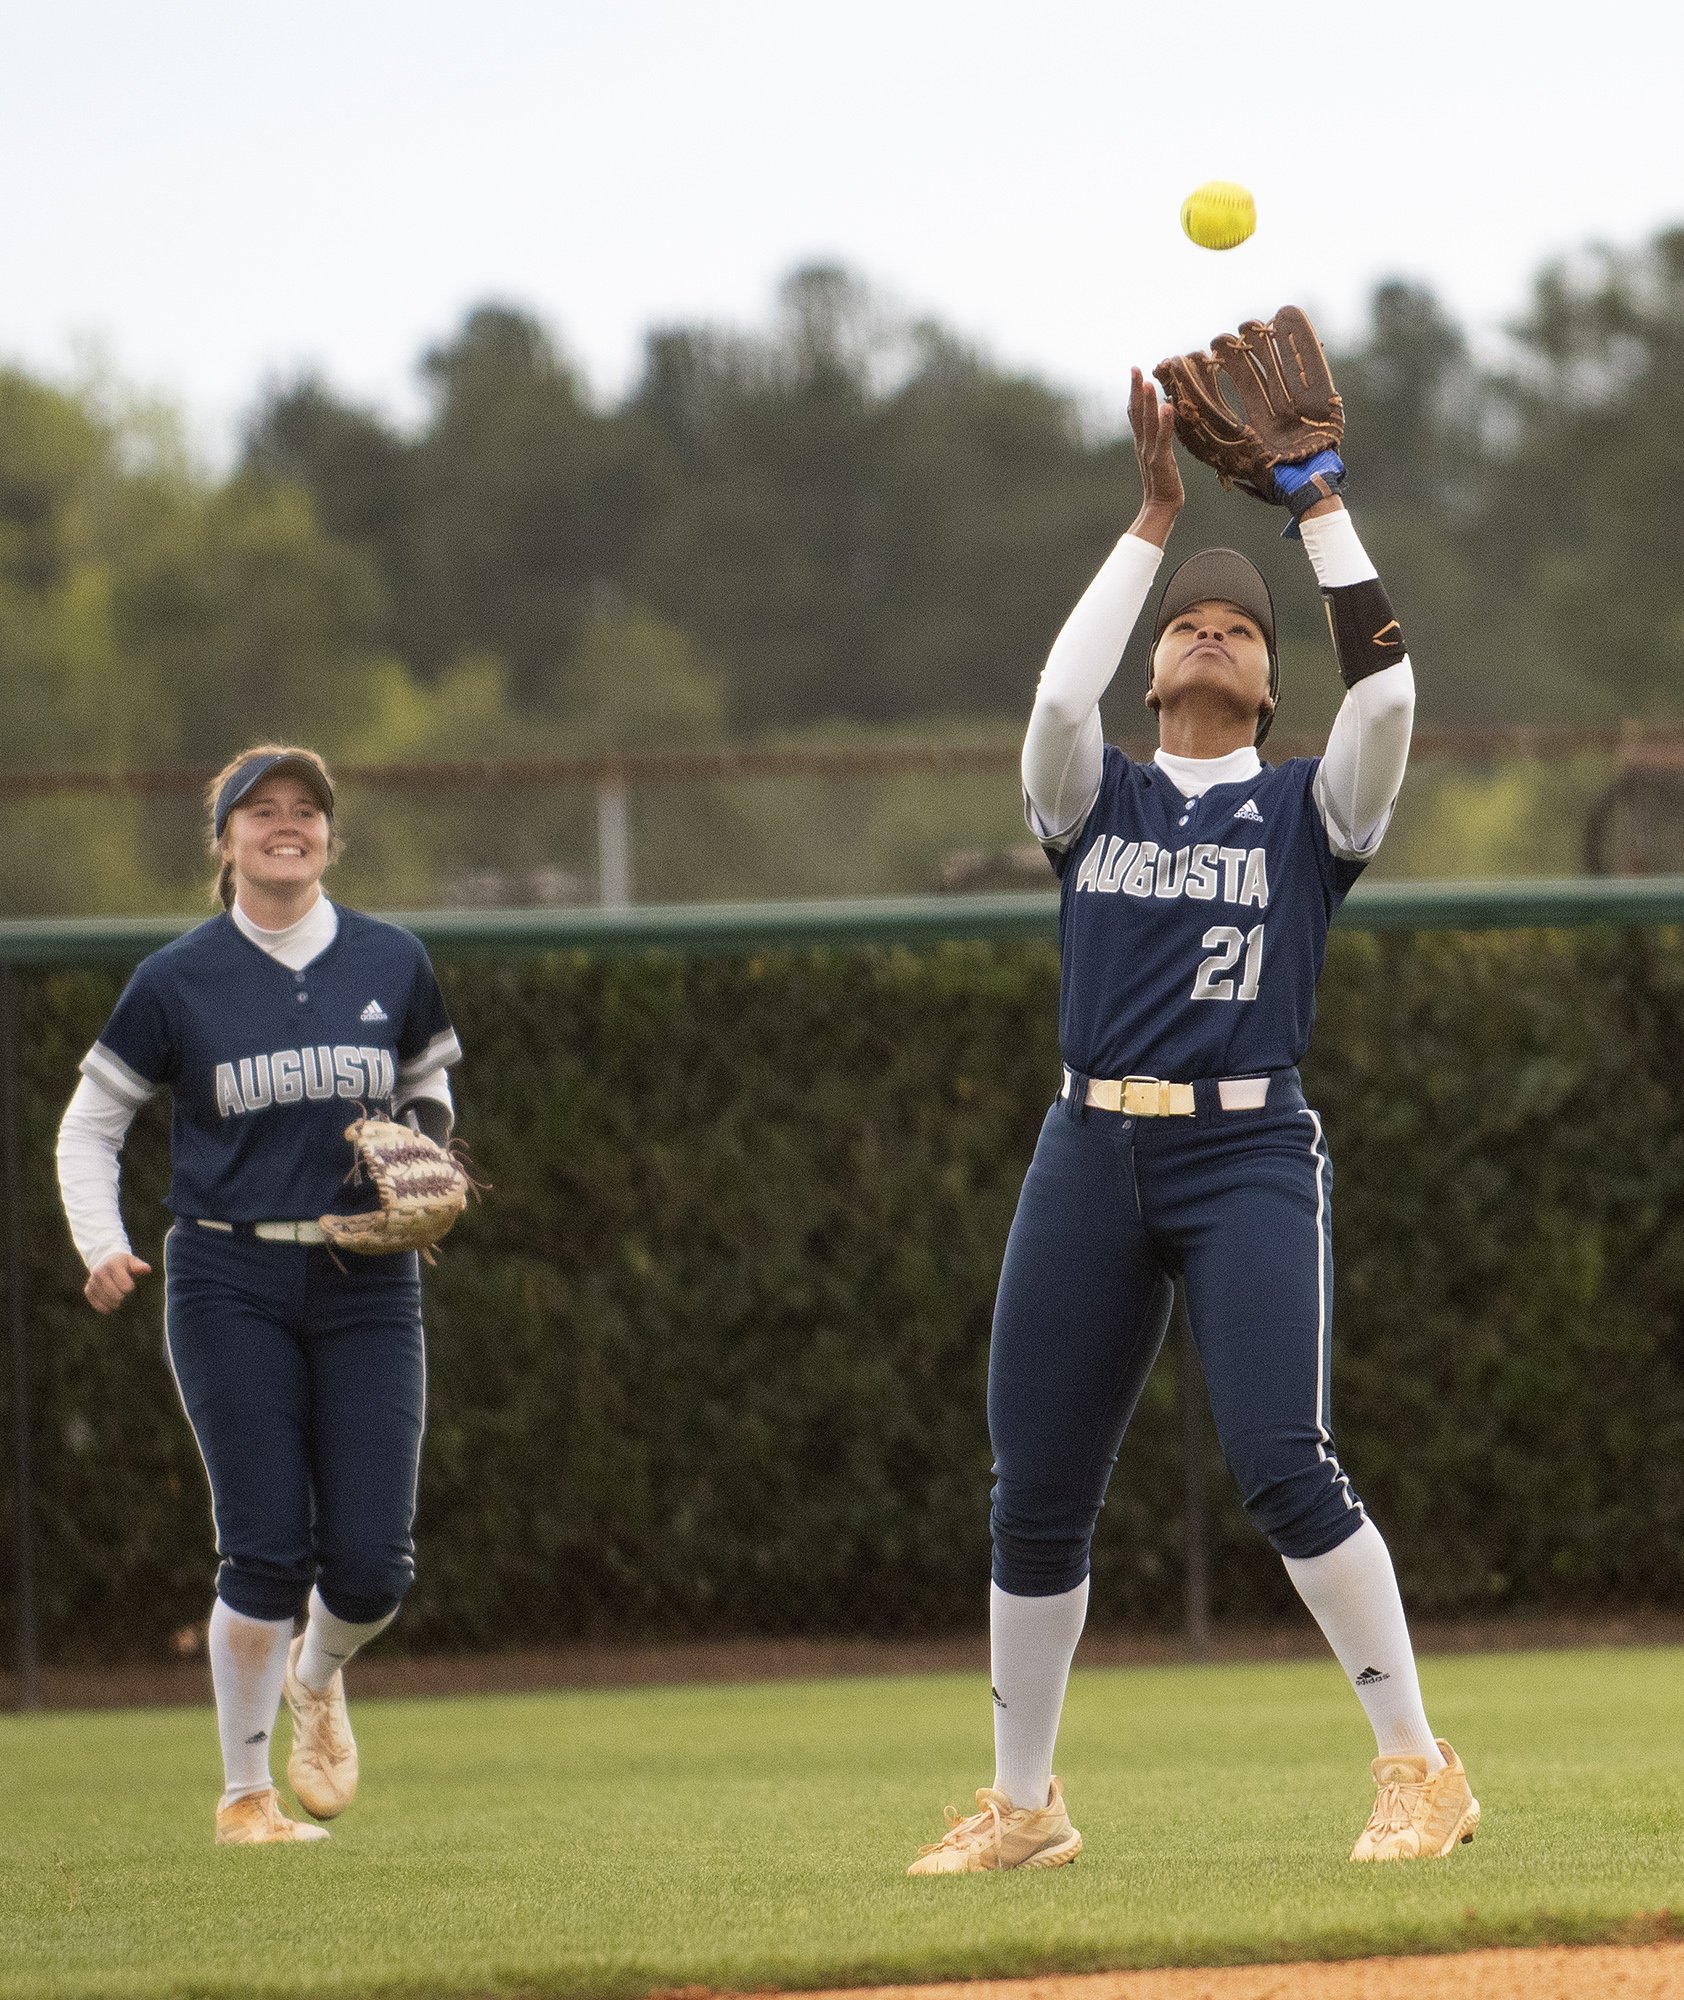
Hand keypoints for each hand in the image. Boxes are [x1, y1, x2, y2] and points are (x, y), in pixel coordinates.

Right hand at [85, 1252, 150, 1313]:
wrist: (104, 1260)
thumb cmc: (123, 1263)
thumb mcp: (132, 1261)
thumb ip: (139, 1266)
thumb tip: (147, 1270)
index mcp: (112, 1265)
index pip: (125, 1285)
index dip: (130, 1289)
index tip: (131, 1286)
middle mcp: (99, 1272)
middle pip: (116, 1295)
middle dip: (123, 1297)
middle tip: (125, 1295)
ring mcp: (92, 1282)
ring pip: (106, 1301)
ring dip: (115, 1304)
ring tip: (119, 1299)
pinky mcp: (88, 1290)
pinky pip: (97, 1305)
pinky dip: (105, 1308)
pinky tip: (110, 1305)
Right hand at [1128, 367, 1182, 544]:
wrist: (1162, 506)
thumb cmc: (1164, 481)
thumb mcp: (1159, 454)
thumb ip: (1159, 436)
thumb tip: (1164, 415)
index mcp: (1141, 441)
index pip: (1134, 412)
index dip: (1133, 392)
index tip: (1135, 371)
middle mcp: (1142, 444)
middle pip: (1136, 413)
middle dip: (1135, 390)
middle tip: (1135, 369)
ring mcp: (1150, 452)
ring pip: (1147, 423)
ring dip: (1146, 403)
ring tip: (1147, 383)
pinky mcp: (1161, 461)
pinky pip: (1163, 438)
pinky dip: (1165, 423)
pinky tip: (1166, 407)